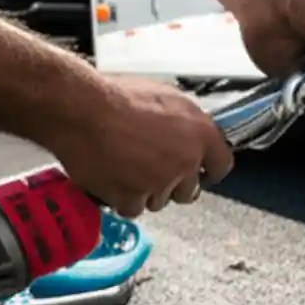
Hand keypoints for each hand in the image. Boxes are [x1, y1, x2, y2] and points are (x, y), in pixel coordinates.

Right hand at [41, 75, 233, 217]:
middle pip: (189, 191)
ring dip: (145, 190)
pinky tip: (111, 177)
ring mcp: (160, 183)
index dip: (209, 170)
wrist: (82, 110)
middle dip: (173, 184)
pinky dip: (122, 198)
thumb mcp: (166, 96)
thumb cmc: (118, 96)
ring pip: (159, 201)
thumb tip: (190, 133)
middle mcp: (186, 161)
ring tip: (124, 166)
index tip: (201, 173)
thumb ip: (186, 121)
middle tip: (152, 169)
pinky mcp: (133, 199)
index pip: (222, 165)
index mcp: (200, 133)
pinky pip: (133, 208)